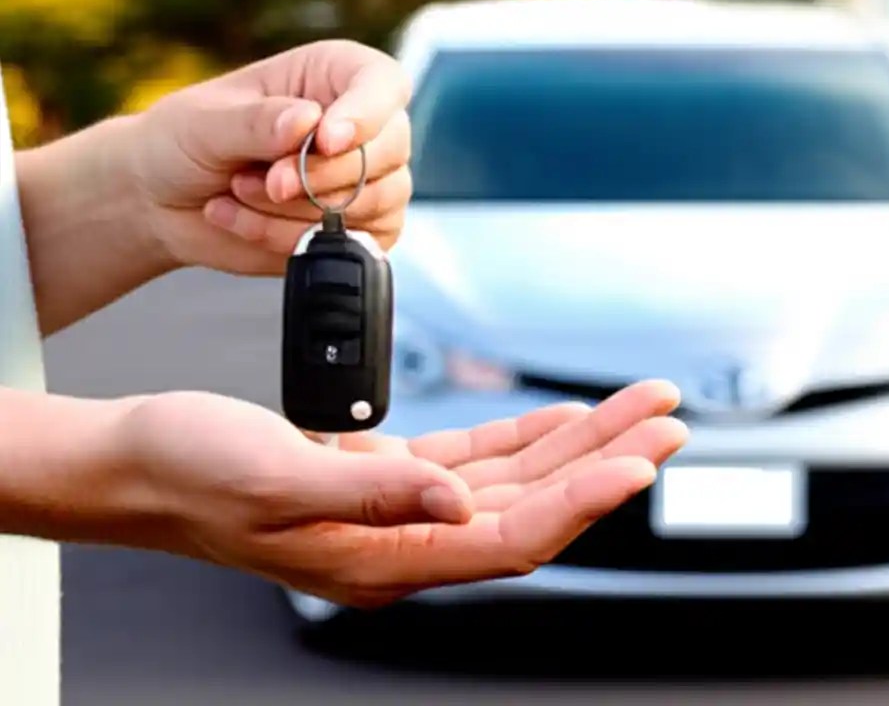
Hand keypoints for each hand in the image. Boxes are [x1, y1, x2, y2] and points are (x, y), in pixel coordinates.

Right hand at [117, 381, 686, 607]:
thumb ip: (375, 493)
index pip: (511, 537)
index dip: (583, 501)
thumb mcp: (275, 480)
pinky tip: (563, 420)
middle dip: (607, 461)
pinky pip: (477, 462)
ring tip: (639, 407)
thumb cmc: (189, 475)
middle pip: (534, 505)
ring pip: (515, 479)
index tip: (642, 463)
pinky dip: (525, 438)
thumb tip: (459, 502)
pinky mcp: (389, 481)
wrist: (139, 464)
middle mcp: (405, 543)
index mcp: (382, 560)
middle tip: (669, 420)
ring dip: (581, 442)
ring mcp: (401, 513)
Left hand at [127, 39, 412, 274]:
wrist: (161, 201)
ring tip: (240, 193)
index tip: (325, 140)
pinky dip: (291, 239)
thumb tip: (308, 122)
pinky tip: (248, 222)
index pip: (383, 84)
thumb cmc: (183, 142)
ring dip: (296, 210)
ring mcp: (366, 182)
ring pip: (372, 203)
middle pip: (388, 150)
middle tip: (265, 182)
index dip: (366, 113)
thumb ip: (256, 122)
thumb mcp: (204, 122)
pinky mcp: (358, 231)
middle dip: (320, 176)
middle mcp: (360, 127)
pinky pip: (351, 243)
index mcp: (332, 76)